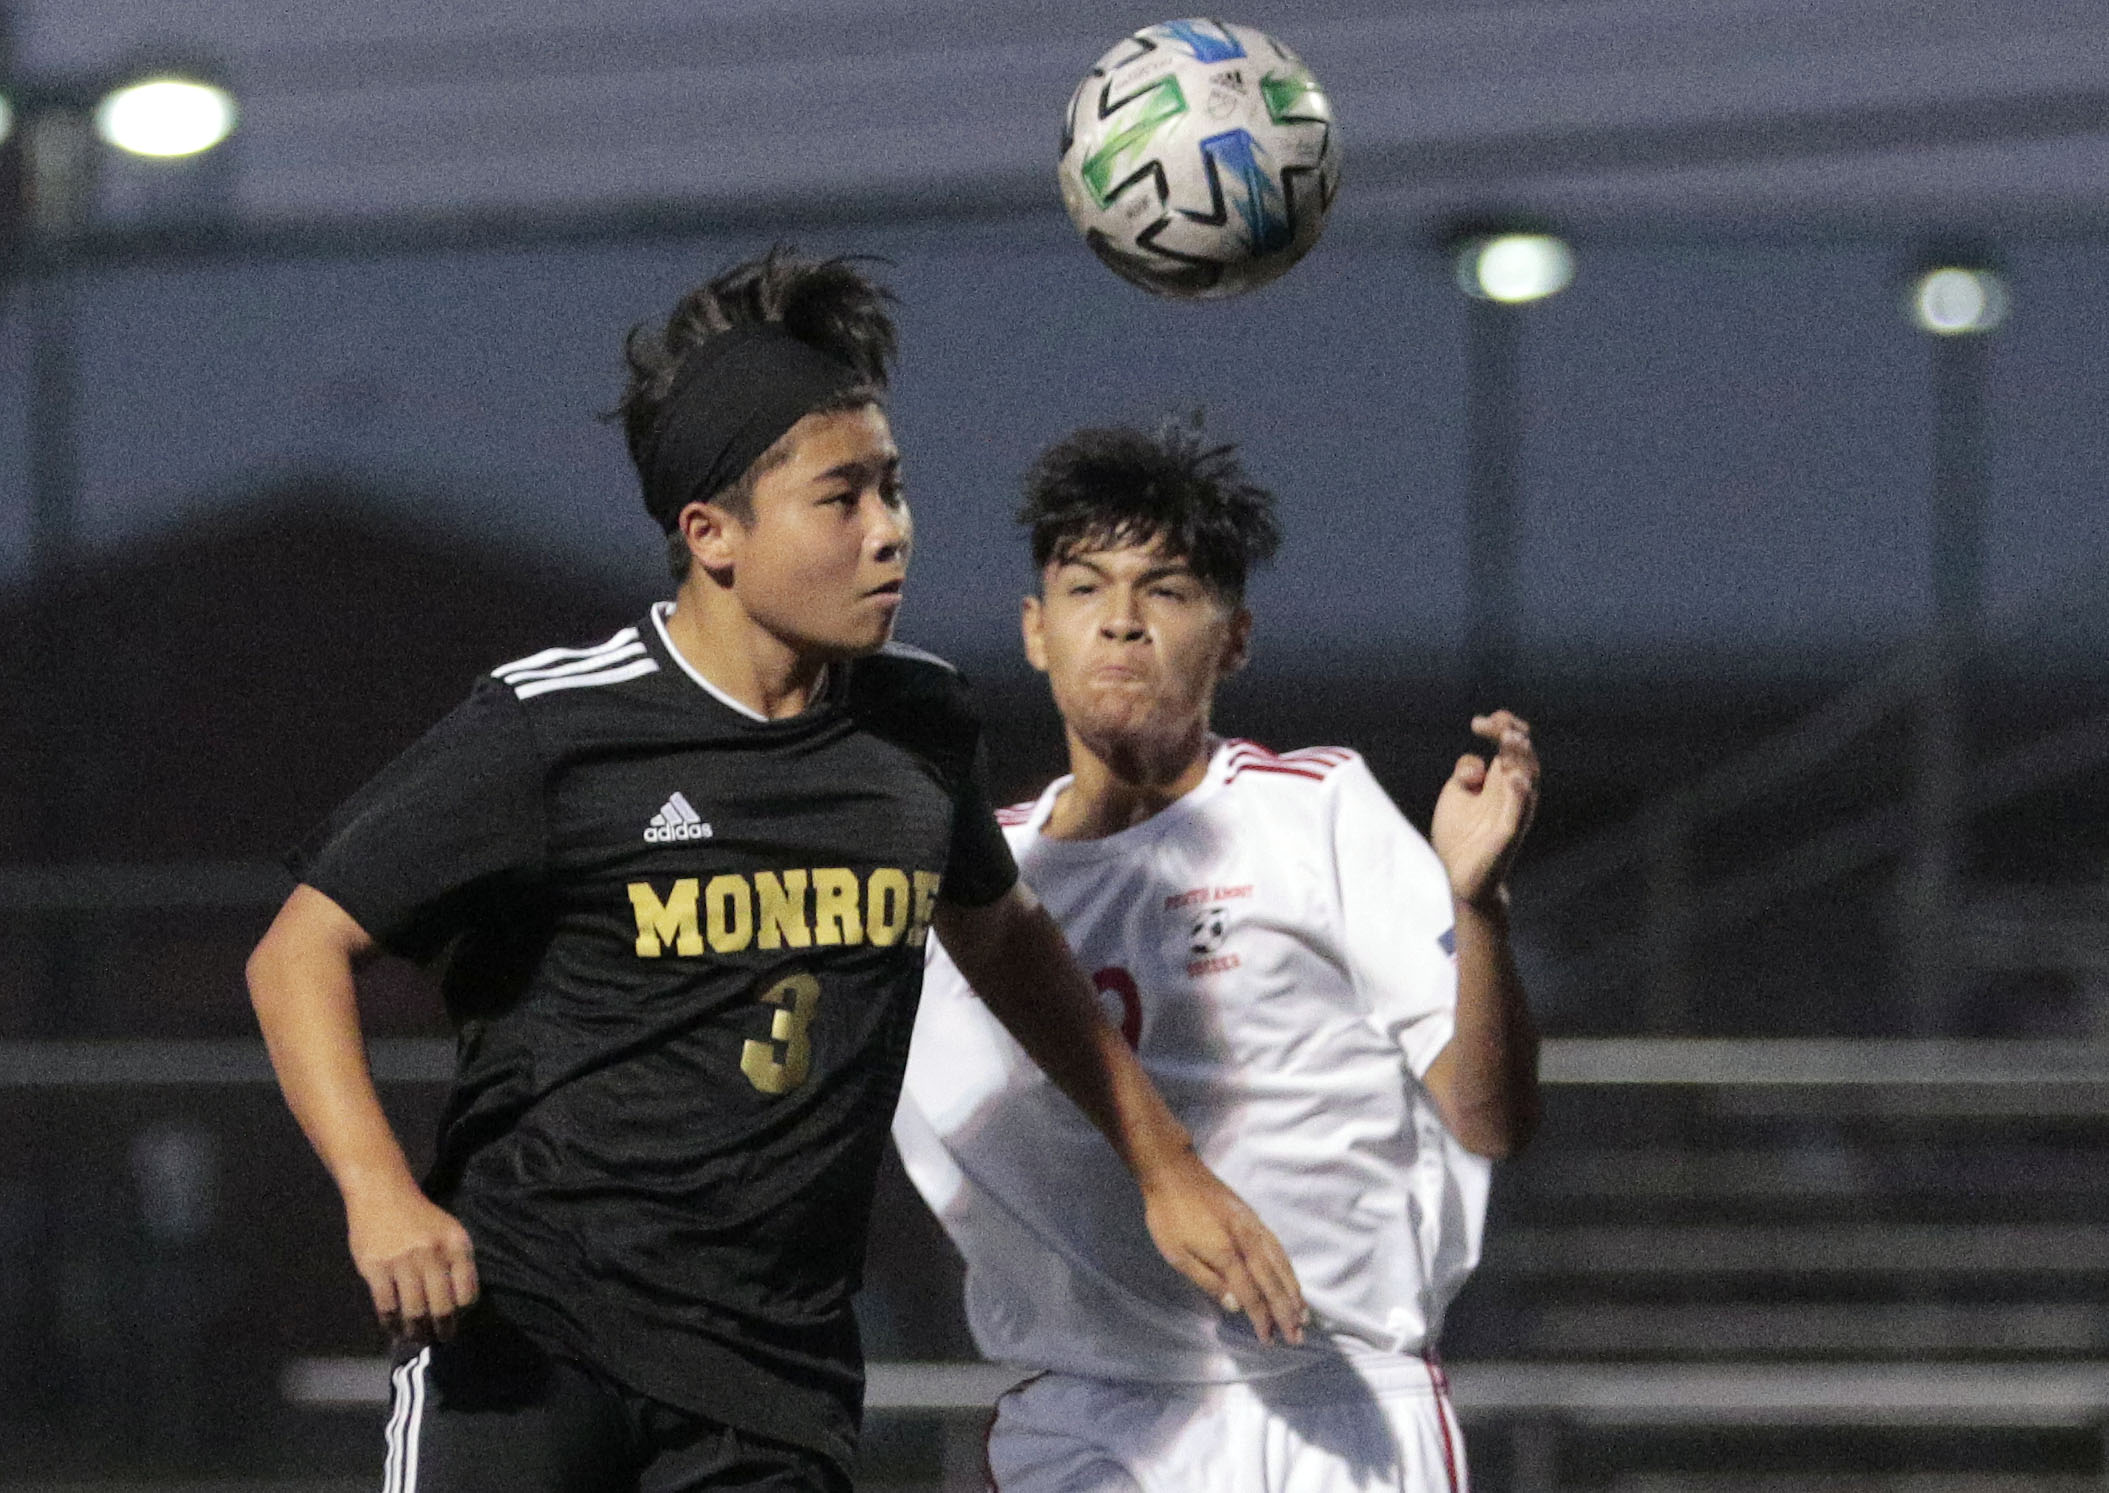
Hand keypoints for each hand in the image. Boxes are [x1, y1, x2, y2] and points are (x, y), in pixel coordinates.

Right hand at [343, 1173, 478, 1347]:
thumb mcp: (449, 1232)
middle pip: (442, 1307)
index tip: (458, 1320)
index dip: (463, 1312)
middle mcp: (432, 1255)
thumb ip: (456, 1263)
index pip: (467, 1292)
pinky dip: (391, 1324)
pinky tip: (394, 1329)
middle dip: (443, 1329)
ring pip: (414, 1311)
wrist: (382, 1194)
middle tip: (440, 1339)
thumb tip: (461, 1305)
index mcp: (456, 1245)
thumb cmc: (420, 1217)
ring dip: (417, 1332)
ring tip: (417, 1338)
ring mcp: (403, 1262)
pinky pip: (386, 1306)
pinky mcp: (376, 1268)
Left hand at [1140, 1147, 1306, 1345]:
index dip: (1262, 1319)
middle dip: (1286, 1312)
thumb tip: (1235, 1306)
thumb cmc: (1168, 1215)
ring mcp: (1254, 1228)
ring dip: (1294, 1292)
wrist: (1174, 1172)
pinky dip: (1289, 1268)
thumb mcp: (1176, 1254)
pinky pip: (1278, 1248)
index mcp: (1226, 1253)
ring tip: (1303, 1314)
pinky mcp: (1254, 1218)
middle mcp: (1247, 1241)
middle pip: (1273, 1283)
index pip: (1251, 1294)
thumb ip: (1207, 1280)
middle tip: (1297, 1337)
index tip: (1270, 1340)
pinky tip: (1291, 1279)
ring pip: (1281, 1265)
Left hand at [1431, 710, 1539, 908]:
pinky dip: (1519, 794)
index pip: (1512, 746)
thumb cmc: (1460, 834)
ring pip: (1528, 779)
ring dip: (1521, 757)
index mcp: (1501, 780)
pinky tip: (1513, 777)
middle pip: (1524, 757)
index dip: (1502, 727)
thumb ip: (1465, 772)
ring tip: (1510, 738)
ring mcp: (1514, 812)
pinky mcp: (1509, 834)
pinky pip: (1519, 812)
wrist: (1458, 875)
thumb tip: (1476, 765)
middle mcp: (1513, 793)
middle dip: (1513, 736)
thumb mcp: (1457, 793)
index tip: (1478, 722)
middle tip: (1497, 726)